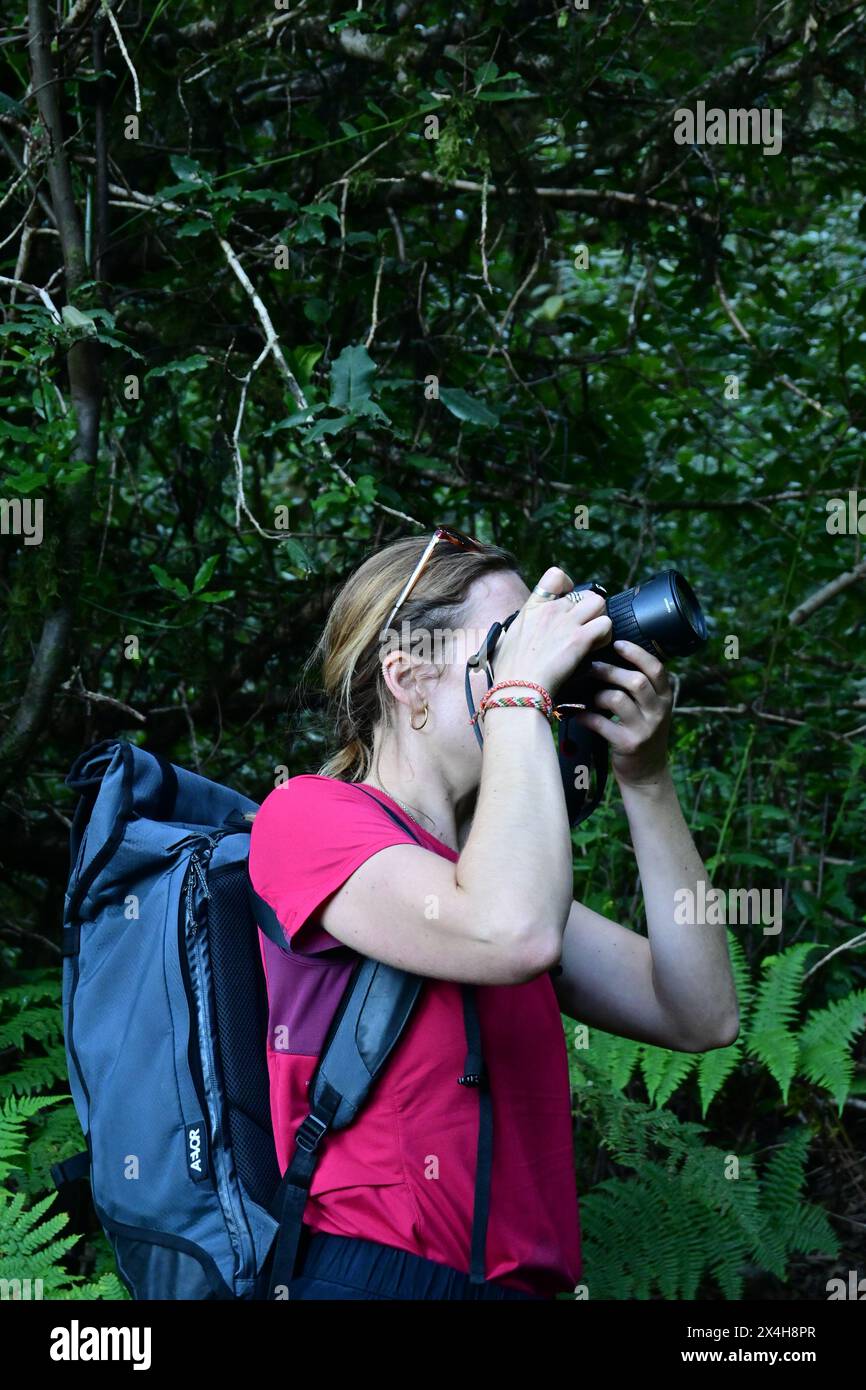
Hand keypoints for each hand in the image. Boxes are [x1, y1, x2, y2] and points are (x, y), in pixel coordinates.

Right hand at [493, 566, 613, 694]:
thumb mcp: (505, 639)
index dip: (568, 586)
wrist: (517, 689)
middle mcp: (551, 610)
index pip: (555, 576)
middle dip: (590, 610)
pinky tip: (596, 648)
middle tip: (586, 628)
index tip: (568, 601)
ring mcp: (566, 623)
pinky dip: (605, 636)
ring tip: (594, 637)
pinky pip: (605, 624)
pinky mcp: (579, 639)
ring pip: (599, 603)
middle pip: (586, 594)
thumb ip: (517, 629)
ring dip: (601, 619)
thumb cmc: (509, 672)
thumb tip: (512, 630)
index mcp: (532, 607)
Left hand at [573, 639, 673, 787]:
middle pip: (635, 681)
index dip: (637, 653)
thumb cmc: (642, 731)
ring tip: (584, 692)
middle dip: (610, 670)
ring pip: (617, 700)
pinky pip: (601, 724)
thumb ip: (641, 687)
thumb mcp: (650, 708)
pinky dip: (585, 716)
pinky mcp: (628, 744)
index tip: (617, 642)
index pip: (656, 669)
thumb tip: (611, 656)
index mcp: (665, 698)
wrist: (647, 772)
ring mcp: (644, 729)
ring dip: (596, 693)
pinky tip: (576, 713)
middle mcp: (658, 712)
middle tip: (591, 665)